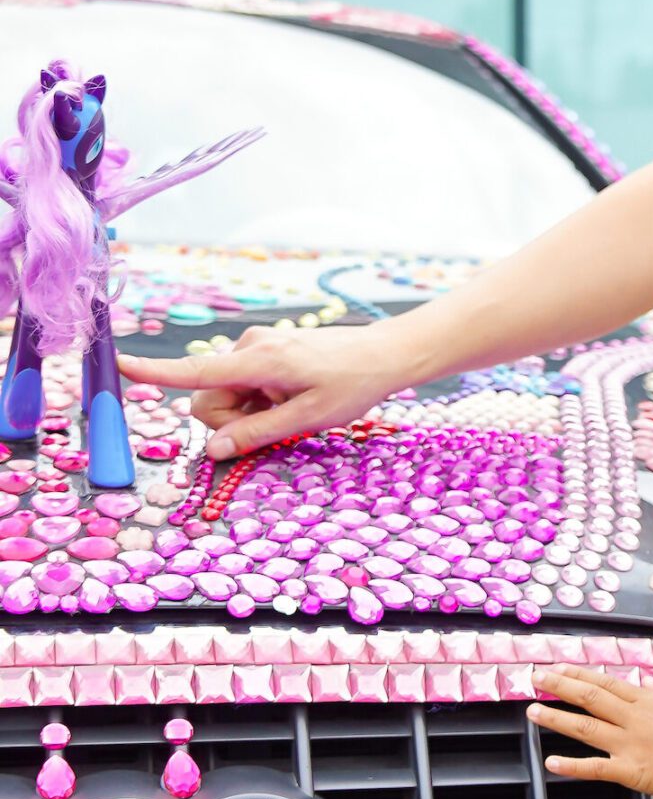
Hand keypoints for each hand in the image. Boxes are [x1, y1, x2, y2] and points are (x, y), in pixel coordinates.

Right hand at [117, 321, 410, 459]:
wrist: (385, 353)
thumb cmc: (352, 384)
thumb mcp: (307, 418)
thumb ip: (256, 433)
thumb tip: (212, 450)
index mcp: (257, 361)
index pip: (195, 370)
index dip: (155, 373)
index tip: (120, 365)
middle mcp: (249, 348)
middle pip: (207, 396)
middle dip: (229, 420)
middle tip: (275, 422)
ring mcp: (256, 348)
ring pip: (225, 393)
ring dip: (248, 411)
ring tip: (291, 407)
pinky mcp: (265, 352)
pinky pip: (242, 384)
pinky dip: (258, 399)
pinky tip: (291, 397)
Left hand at [527, 666, 652, 798]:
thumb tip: (647, 684)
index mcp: (647, 700)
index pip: (605, 682)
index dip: (579, 674)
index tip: (558, 668)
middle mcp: (634, 718)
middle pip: (590, 697)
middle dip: (559, 686)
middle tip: (535, 678)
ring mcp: (629, 744)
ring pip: (585, 727)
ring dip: (556, 718)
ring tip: (532, 711)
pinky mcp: (631, 771)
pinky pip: (595, 768)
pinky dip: (571, 765)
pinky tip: (551, 762)